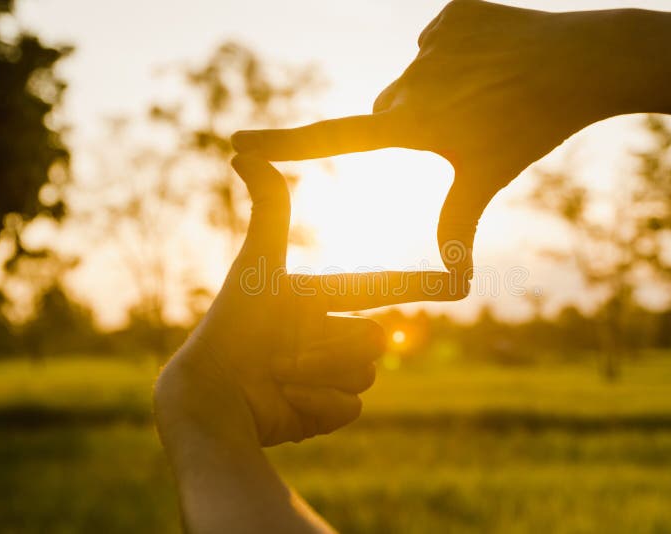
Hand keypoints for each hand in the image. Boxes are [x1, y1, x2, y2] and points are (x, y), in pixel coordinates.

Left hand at [154, 154, 457, 452]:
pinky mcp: (325, 411)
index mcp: (318, 300)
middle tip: (286, 352)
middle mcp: (326, 335)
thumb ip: (269, 210)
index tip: (460, 284)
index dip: (421, 285)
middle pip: (374, 339)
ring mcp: (329, 376)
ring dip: (322, 373)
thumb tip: (241, 151)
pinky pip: (352, 407)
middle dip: (334, 346)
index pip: (379, 288)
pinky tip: (285, 402)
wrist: (210, 397)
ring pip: (366, 373)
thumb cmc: (231, 327)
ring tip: (280, 375)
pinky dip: (318, 404)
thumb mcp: (258, 266)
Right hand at [232, 1, 623, 278]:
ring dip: (438, 86)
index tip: (238, 140)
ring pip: (415, 73)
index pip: (332, 137)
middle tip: (464, 123)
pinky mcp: (454, 10)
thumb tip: (456, 285)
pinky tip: (493, 58)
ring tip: (486, 92)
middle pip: (389, 108)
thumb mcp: (488, 178)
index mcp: (414, 126)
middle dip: (413, 120)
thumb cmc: (531, 130)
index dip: (283, 142)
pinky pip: (438, 38)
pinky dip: (457, 50)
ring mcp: (434, 41)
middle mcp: (413, 82)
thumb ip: (458, 224)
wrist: (586, 65)